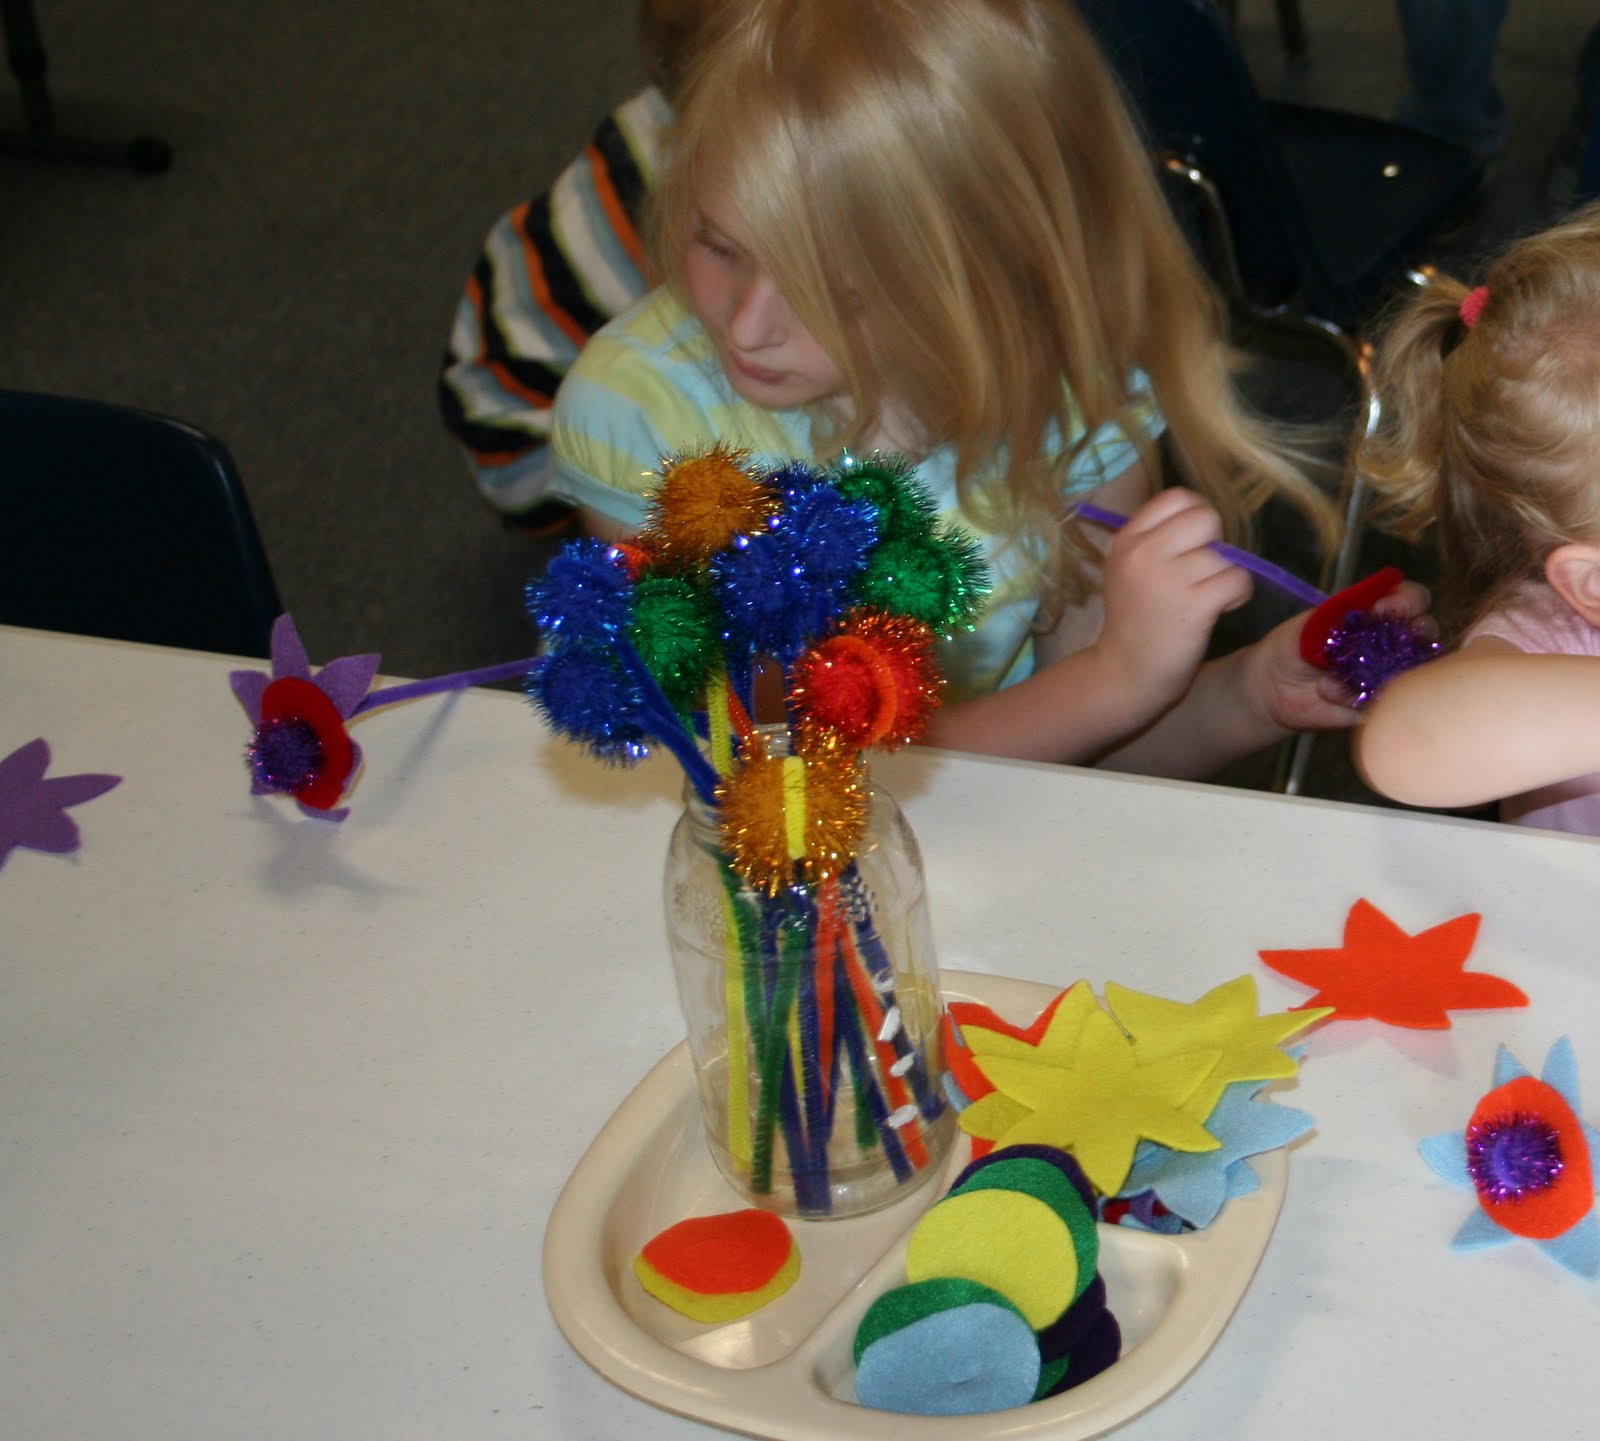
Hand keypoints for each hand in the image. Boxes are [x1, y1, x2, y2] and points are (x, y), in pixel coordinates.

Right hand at [1091, 488, 1250, 712]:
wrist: (1124, 672)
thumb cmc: (1133, 620)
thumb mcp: (1126, 570)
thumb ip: (1155, 540)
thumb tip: (1202, 519)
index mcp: (1127, 540)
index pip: (1176, 498)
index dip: (1195, 516)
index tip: (1193, 542)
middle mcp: (1144, 554)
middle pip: (1205, 517)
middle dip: (1214, 542)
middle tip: (1203, 570)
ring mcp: (1169, 581)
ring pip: (1224, 555)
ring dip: (1226, 576)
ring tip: (1210, 596)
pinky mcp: (1194, 607)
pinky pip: (1238, 580)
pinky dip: (1238, 594)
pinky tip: (1221, 608)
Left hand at [1245, 578, 1435, 733]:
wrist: (1274, 685)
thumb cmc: (1294, 645)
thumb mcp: (1311, 624)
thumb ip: (1340, 616)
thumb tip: (1366, 612)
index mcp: (1380, 614)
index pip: (1412, 599)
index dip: (1408, 600)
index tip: (1385, 606)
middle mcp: (1394, 643)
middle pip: (1427, 634)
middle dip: (1417, 631)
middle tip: (1394, 632)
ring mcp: (1389, 675)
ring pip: (1410, 672)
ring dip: (1377, 670)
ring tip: (1334, 672)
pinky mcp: (1376, 704)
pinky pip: (1380, 702)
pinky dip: (1351, 696)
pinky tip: (1325, 689)